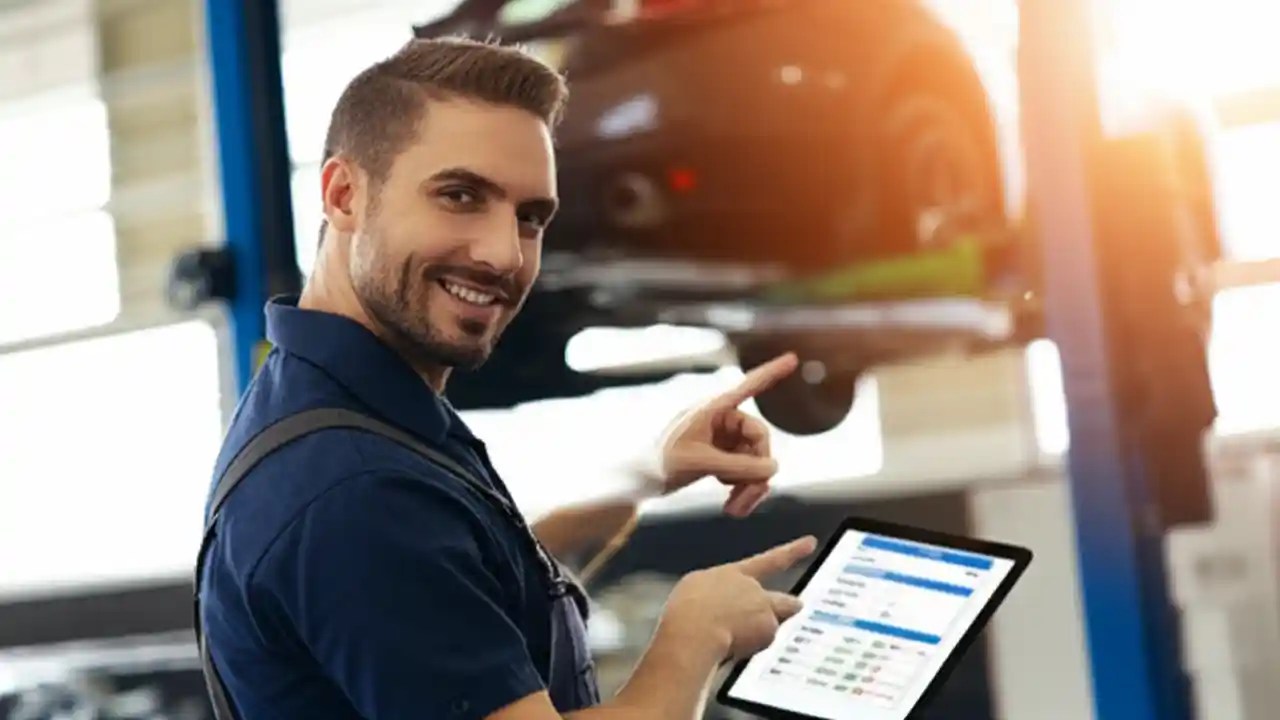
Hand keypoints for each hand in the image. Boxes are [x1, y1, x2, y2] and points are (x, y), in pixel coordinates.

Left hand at [657, 352, 798, 516]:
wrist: (638, 481)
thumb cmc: (660, 462)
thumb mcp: (700, 463)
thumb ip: (738, 467)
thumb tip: (774, 468)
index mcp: (712, 408)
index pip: (747, 387)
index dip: (771, 373)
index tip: (793, 358)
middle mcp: (721, 419)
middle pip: (760, 439)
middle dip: (757, 470)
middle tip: (749, 495)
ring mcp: (723, 439)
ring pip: (756, 460)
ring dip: (750, 486)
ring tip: (734, 509)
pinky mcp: (722, 456)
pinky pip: (746, 471)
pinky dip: (743, 489)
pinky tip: (730, 504)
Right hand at [658, 536, 817, 662]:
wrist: (694, 631)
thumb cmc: (687, 608)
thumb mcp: (697, 587)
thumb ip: (717, 591)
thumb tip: (721, 603)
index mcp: (736, 574)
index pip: (771, 560)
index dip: (793, 551)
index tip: (810, 543)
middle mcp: (755, 590)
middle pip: (785, 600)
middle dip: (789, 606)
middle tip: (794, 608)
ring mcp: (764, 611)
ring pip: (771, 626)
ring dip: (759, 634)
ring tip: (733, 642)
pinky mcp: (766, 632)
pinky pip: (761, 644)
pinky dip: (750, 649)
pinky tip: (731, 650)